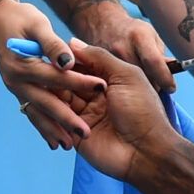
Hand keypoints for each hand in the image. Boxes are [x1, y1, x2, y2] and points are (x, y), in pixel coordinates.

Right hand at [0, 0, 100, 149]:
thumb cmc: (19, 18)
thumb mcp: (38, 25)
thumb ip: (54, 44)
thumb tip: (68, 61)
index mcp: (26, 63)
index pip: (57, 76)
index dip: (78, 81)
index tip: (100, 86)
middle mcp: (20, 80)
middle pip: (47, 102)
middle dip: (66, 119)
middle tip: (85, 133)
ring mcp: (20, 90)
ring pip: (39, 115)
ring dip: (54, 131)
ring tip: (67, 145)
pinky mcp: (23, 95)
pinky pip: (34, 117)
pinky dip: (44, 130)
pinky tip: (54, 143)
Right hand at [63, 40, 176, 180]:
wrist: (146, 152)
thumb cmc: (142, 112)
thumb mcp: (126, 76)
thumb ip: (100, 57)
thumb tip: (72, 41)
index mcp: (105, 80)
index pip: (76, 65)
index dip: (63, 60)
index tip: (51, 54)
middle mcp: (90, 96)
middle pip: (62, 82)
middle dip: (55, 79)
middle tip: (47, 76)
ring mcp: (80, 115)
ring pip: (54, 100)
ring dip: (52, 99)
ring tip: (58, 103)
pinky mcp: (72, 134)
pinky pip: (52, 122)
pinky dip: (50, 119)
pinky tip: (57, 117)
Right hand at [74, 7, 177, 94]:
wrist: (102, 23)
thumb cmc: (132, 30)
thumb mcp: (151, 35)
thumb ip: (160, 55)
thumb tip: (170, 74)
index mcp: (140, 36)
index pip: (154, 62)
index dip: (165, 78)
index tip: (171, 87)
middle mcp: (123, 48)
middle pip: (143, 76)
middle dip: (154, 85)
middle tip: (157, 85)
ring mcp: (110, 58)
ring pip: (130, 83)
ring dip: (139, 87)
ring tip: (143, 82)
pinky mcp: (101, 67)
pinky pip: (117, 82)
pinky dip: (125, 86)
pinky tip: (128, 82)